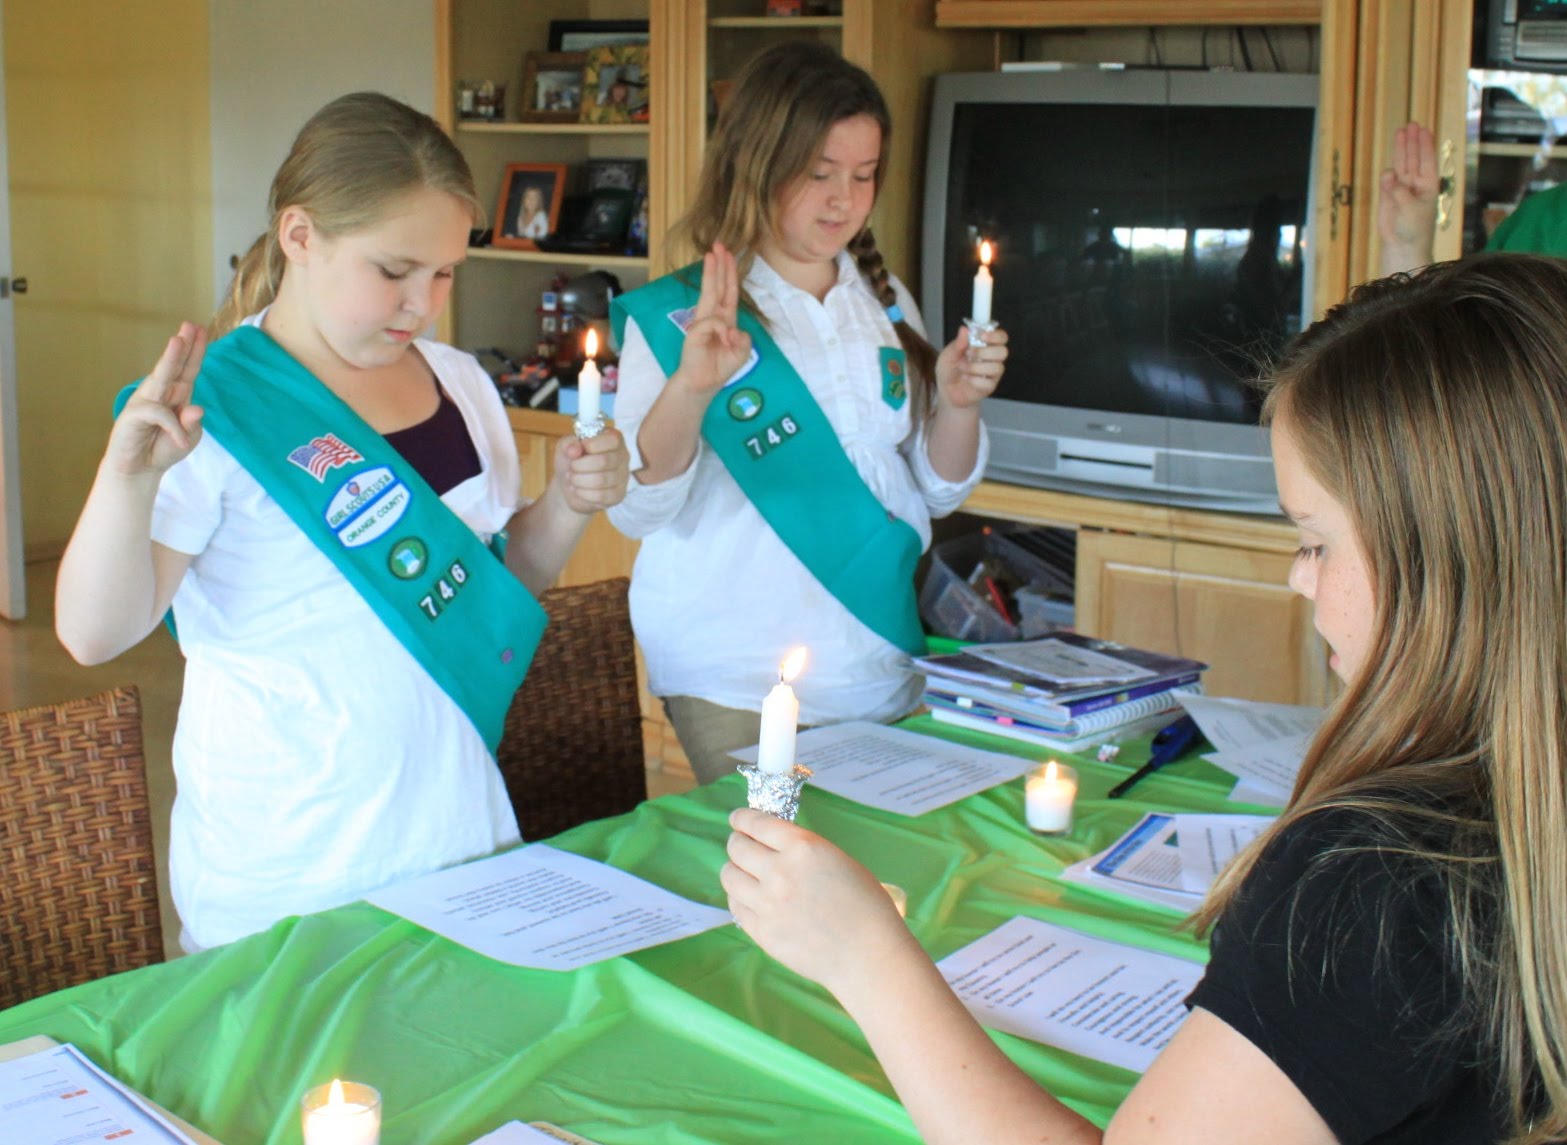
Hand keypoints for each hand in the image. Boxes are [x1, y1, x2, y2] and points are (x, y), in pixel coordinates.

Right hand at [103, 322, 206, 477]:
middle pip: (173, 366)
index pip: (188, 370)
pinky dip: (173, 427)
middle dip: (182, 345)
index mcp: (176, 395)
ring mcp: (144, 401)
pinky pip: (158, 413)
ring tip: (178, 340)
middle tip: (190, 325)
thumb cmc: (163, 449)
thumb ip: (192, 424)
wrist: (139, 470)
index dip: (195, 351)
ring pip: (160, 377)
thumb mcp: (188, 438)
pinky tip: (181, 440)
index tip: (202, 330)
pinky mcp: (133, 415)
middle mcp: (160, 393)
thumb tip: (197, 408)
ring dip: (170, 359)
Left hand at [552, 426, 629, 514]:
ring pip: (602, 480)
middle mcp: (623, 456)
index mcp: (613, 439)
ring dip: (580, 480)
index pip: (612, 440)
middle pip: (604, 461)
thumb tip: (574, 450)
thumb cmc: (571, 460)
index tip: (576, 450)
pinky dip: (584, 494)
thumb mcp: (565, 446)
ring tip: (572, 479)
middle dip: (580, 466)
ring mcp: (623, 477)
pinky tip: (578, 490)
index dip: (591, 445)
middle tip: (571, 467)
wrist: (570, 484)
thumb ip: (569, 444)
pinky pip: (602, 496)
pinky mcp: (618, 495)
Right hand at [674, 243, 753, 395]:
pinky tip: (725, 340)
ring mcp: (702, 322)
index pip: (728, 292)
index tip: (729, 255)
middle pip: (718, 286)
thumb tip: (731, 328)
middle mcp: (713, 316)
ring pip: (710, 293)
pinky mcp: (695, 331)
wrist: (702, 383)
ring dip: (712, 273)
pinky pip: (713, 322)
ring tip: (712, 254)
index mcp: (725, 319)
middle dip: (720, 265)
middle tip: (719, 244)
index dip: (729, 274)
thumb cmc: (719, 368)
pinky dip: (721, 330)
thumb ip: (743, 339)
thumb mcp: (740, 353)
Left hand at [721, 808, 911, 993]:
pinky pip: (736, 907)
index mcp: (802, 848)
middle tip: (740, 844)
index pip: (757, 823)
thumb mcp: (838, 860)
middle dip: (737, 842)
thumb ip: (803, 852)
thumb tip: (775, 848)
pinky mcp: (762, 932)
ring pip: (730, 876)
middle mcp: (779, 871)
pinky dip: (739, 898)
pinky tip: (747, 898)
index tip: (737, 819)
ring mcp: (767, 903)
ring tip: (741, 872)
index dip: (742, 818)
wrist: (868, 954)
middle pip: (738, 848)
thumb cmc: (865, 906)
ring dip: (734, 869)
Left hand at [935, 324, 1007, 410]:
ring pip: (997, 368)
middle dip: (984, 352)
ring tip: (963, 368)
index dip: (996, 336)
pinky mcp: (989, 386)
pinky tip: (966, 379)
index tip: (982, 336)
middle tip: (968, 354)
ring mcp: (992, 373)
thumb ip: (957, 344)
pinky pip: (989, 383)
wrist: (946, 390)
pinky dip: (975, 380)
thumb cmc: (949, 369)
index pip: (1001, 337)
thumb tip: (964, 329)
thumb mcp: (948, 354)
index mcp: (985, 345)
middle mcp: (992, 358)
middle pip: (1003, 352)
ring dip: (976, 367)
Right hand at [1377, 121, 1439, 274]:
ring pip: (1401, 165)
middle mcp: (1416, 183)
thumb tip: (1388, 174)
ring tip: (1400, 132)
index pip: (1427, 160)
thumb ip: (1400, 190)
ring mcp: (1401, 189)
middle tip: (1411, 125)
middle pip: (1414, 158)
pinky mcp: (1387, 197)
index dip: (1425, 144)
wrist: (1402, 247)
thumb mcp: (1412, 207)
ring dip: (1401, 150)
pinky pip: (1387, 181)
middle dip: (1412, 142)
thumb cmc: (1415, 229)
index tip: (1423, 129)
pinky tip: (1389, 171)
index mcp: (1429, 185)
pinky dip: (1387, 176)